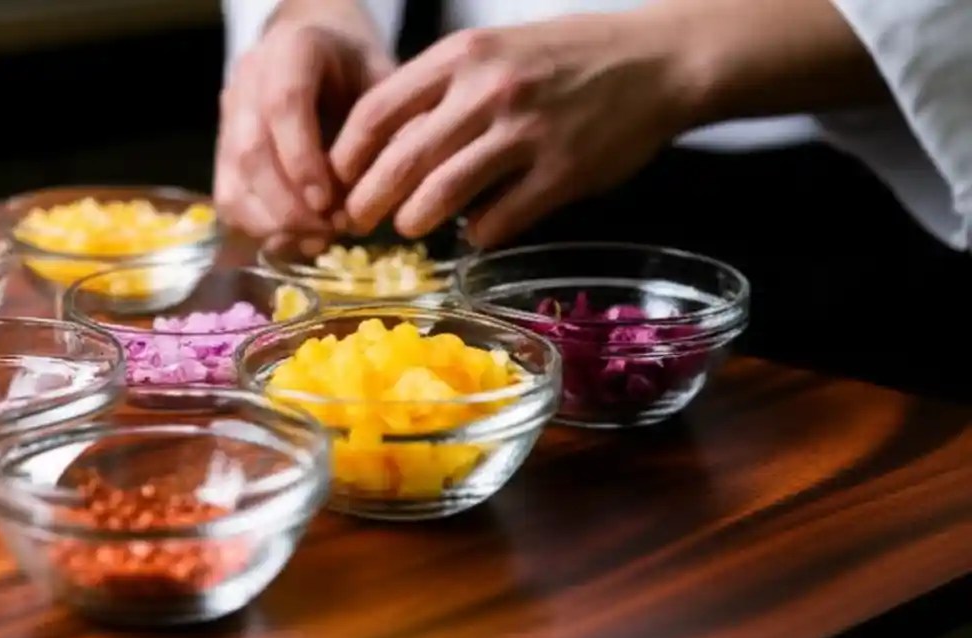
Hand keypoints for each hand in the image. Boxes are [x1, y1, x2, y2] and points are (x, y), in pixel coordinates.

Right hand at [214, 14, 393, 242]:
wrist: (321, 46)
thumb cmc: (359, 69)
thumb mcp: (385, 81)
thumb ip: (390, 123)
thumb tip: (397, 180)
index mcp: (293, 49)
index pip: (284, 103)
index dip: (302, 158)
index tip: (327, 202)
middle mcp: (250, 77)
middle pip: (250, 149)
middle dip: (287, 204)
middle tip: (327, 233)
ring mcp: (230, 113)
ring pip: (233, 179)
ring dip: (272, 221)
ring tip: (316, 240)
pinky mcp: (224, 148)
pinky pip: (229, 196)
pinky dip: (260, 227)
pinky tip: (296, 238)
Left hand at [330, 13, 700, 246]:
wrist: (658, 61)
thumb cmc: (568, 57)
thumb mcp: (495, 49)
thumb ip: (442, 89)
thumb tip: (384, 147)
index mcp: (463, 55)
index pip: (378, 110)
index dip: (347, 155)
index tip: (335, 180)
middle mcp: (489, 90)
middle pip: (401, 159)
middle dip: (368, 200)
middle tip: (356, 221)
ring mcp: (527, 133)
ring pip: (443, 193)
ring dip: (416, 219)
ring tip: (409, 227)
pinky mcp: (562, 174)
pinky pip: (499, 219)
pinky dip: (478, 232)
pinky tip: (477, 231)